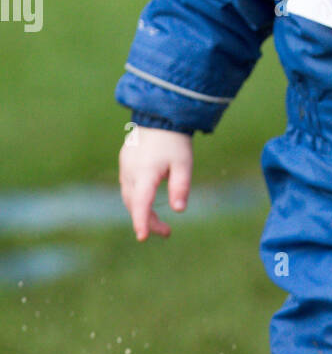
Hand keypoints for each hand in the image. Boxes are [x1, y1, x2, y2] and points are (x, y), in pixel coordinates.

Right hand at [119, 125, 193, 240]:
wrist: (160, 116)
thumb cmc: (175, 141)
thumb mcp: (184, 164)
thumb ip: (181, 186)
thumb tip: (179, 210)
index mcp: (145, 172)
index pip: (140, 202)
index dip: (141, 221)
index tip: (143, 237)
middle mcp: (130, 171)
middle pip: (134, 204)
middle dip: (148, 221)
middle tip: (167, 232)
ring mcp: (125, 166)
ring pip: (129, 197)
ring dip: (142, 211)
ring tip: (161, 224)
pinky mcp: (125, 163)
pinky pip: (128, 187)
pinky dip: (137, 199)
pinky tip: (149, 204)